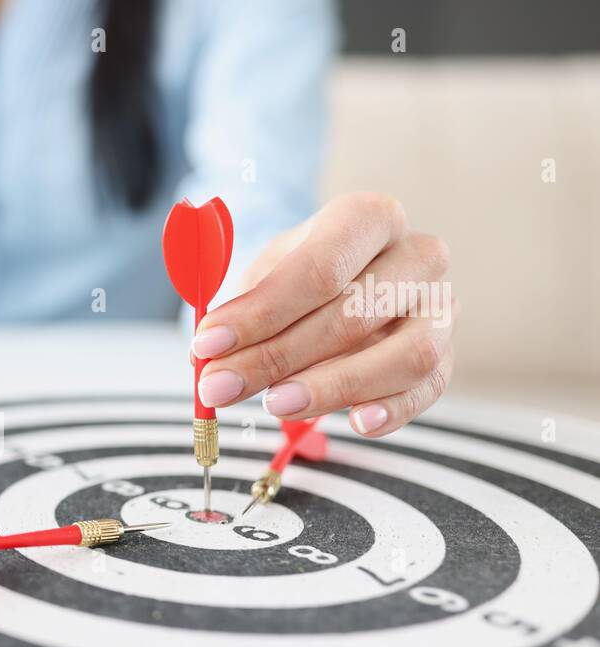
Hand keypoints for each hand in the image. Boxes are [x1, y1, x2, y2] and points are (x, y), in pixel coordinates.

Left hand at [190, 192, 454, 437]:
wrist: (341, 286)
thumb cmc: (298, 278)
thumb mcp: (261, 277)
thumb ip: (238, 311)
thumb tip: (207, 355)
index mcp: (368, 218)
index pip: (320, 266)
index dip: (261, 312)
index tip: (209, 343)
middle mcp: (417, 255)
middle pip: (354, 313)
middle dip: (277, 357)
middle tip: (221, 387)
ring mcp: (439, 307)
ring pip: (406, 354)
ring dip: (335, 386)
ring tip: (275, 406)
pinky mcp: (446, 355)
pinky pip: (429, 387)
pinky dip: (393, 409)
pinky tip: (355, 423)